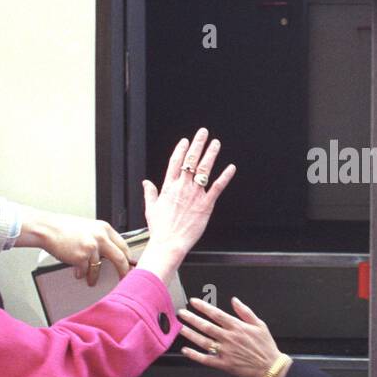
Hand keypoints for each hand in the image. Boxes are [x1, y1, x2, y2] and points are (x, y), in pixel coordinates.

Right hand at [18, 209, 129, 285]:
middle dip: (123, 271)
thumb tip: (110, 252)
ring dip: (95, 276)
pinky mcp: (81, 257)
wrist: (47, 228)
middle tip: (124, 278)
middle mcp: (100, 237)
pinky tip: (77, 273)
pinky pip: (85, 271)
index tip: (129, 265)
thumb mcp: (89, 228)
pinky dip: (81, 274)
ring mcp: (91, 247)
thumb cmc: (64, 228)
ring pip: (99, 267)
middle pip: (120, 258)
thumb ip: (101, 238)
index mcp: (104, 228)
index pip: (123, 245)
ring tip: (92, 280)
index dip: (128, 258)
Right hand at [137, 129, 234, 283]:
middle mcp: (182, 187)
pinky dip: (225, 176)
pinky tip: (230, 168)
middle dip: (198, 144)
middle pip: (191, 160)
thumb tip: (146, 183)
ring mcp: (195, 195)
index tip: (186, 141)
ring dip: (211, 154)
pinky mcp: (206, 204)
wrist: (169, 243)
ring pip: (204, 169)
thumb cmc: (161, 229)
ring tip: (216, 143)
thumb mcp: (151, 208)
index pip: (175, 162)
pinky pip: (217, 187)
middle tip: (203, 133)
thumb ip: (150, 193)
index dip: (181, 149)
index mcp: (169, 187)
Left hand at [178, 296, 285, 376]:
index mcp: (237, 327)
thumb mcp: (260, 324)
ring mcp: (226, 352)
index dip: (203, 307)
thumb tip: (234, 300)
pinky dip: (195, 355)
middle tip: (182, 313)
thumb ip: (245, 311)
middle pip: (206, 326)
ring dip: (190, 334)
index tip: (193, 302)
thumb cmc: (266, 346)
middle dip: (192, 318)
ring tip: (180, 327)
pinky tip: (186, 350)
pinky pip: (206, 359)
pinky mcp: (224, 364)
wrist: (270, 367)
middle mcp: (229, 338)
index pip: (216, 314)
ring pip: (203, 341)